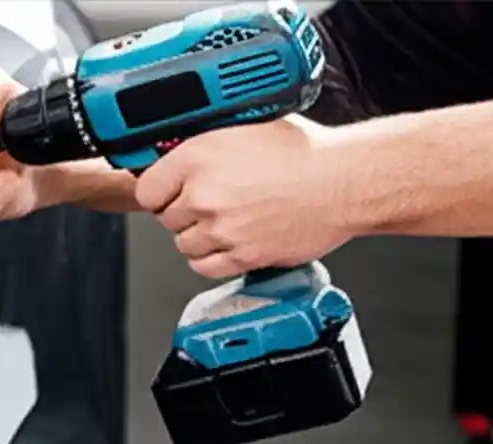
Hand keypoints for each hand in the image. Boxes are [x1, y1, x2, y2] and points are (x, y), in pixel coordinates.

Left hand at [135, 116, 355, 278]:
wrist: (344, 181)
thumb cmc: (306, 152)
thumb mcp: (246, 128)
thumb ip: (206, 144)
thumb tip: (177, 152)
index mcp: (199, 157)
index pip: (147, 189)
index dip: (159, 192)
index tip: (168, 192)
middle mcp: (205, 194)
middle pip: (165, 219)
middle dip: (183, 212)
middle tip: (208, 204)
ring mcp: (222, 228)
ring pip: (184, 244)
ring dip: (198, 236)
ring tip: (224, 222)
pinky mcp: (242, 255)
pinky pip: (204, 266)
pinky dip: (211, 258)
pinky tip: (227, 242)